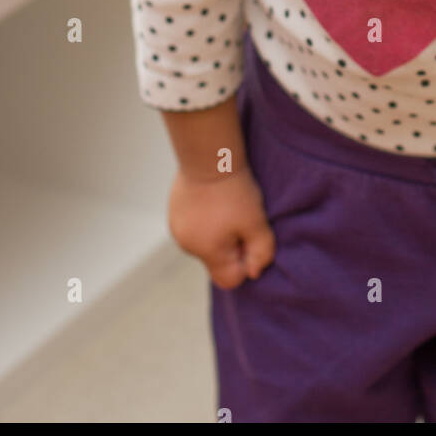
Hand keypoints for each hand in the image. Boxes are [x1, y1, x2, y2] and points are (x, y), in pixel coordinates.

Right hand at [168, 164, 276, 290]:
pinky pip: (194, 226)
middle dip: (231, 246)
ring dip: (217, 231)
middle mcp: (187, 245)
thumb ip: (261, 252)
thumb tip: (253, 273)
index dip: (245, 262)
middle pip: (216, 260)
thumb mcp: (257, 222)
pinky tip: (213, 198)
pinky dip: (205, 218)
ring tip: (225, 205)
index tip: (249, 237)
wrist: (208, 155)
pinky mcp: (173, 211)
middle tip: (239, 217)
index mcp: (207, 252)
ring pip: (205, 242)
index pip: (229, 279)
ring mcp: (177, 227)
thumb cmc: (234, 190)